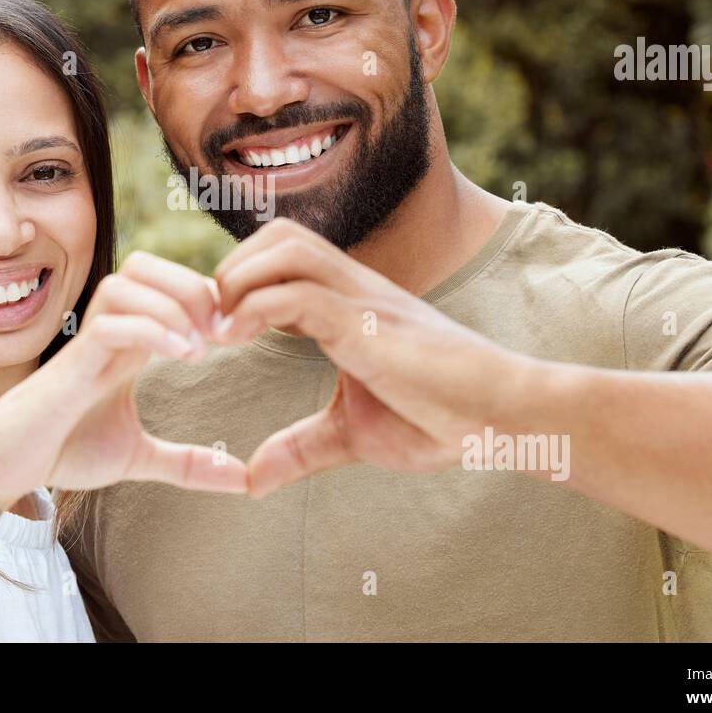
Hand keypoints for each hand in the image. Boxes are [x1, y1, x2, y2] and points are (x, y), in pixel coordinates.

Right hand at [0, 251, 245, 500]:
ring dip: (173, 305)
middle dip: (192, 287)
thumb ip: (187, 463)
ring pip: (127, 281)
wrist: (6, 467)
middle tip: (223, 332)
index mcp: (127, 341)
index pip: (166, 285)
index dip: (207, 297)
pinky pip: (111, 324)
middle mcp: (108, 330)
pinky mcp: (70, 364)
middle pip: (147, 265)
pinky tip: (181, 355)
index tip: (238, 334)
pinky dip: (151, 331)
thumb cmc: (64, 451)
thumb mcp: (139, 457)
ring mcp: (86, 342)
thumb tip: (243, 479)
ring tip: (199, 348)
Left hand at [212, 218, 535, 496]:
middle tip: (210, 325)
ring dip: (238, 280)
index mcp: (349, 302)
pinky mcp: (367, 325)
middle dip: (231, 268)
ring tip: (219, 330)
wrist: (502, 417)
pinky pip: (297, 295)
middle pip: (278, 235)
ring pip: (285, 248)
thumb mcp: (353, 435)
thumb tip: (254, 477)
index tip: (216, 329)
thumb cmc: (441, 418)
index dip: (241, 280)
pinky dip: (253, 309)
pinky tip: (234, 341)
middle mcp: (354, 288)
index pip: (283, 255)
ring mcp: (362, 300)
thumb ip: (301, 445)